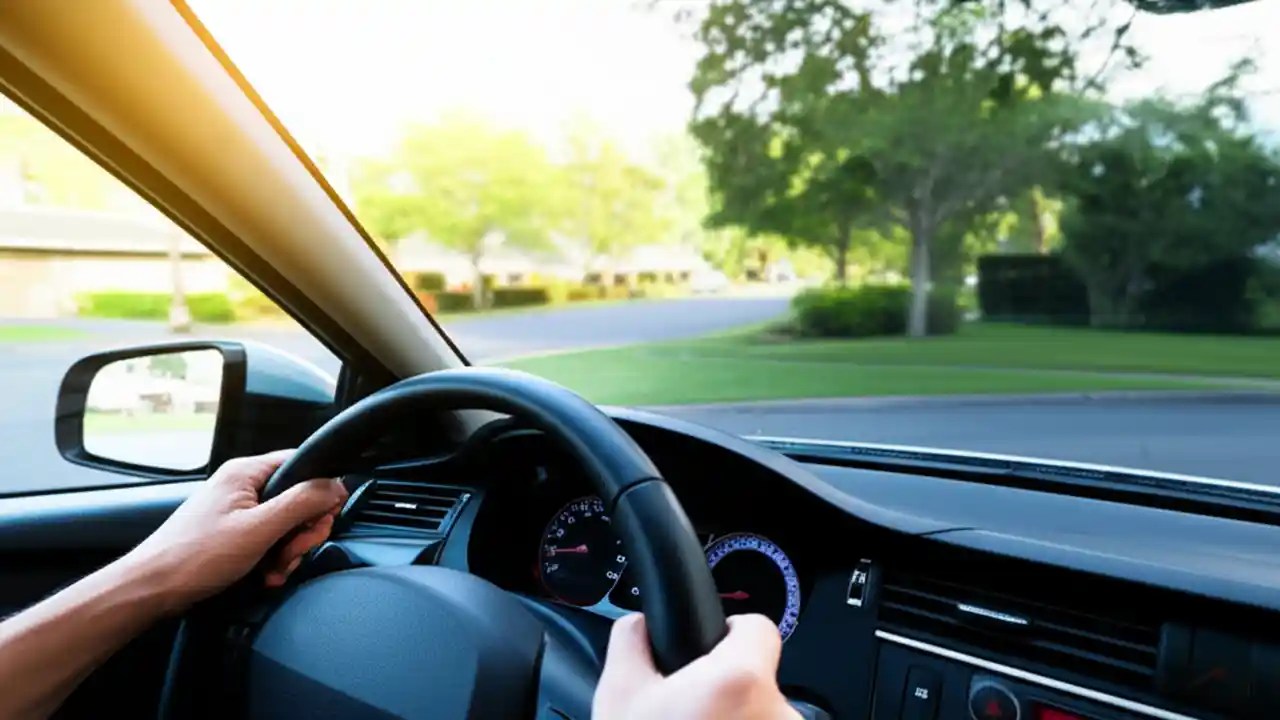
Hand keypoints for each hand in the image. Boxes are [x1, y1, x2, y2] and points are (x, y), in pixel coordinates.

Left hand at [124, 449, 347, 611]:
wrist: (152, 589)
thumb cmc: (195, 557)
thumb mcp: (258, 529)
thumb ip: (302, 503)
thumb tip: (336, 486)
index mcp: (246, 472)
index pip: (302, 465)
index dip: (320, 492)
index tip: (321, 520)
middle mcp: (243, 486)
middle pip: (298, 498)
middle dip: (302, 531)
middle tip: (291, 552)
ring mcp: (238, 510)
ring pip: (287, 524)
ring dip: (289, 550)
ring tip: (274, 569)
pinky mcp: (235, 533)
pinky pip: (270, 539)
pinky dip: (275, 559)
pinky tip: (266, 575)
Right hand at [593, 613, 800, 719]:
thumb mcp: (618, 695)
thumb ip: (632, 640)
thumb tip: (639, 624)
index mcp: (741, 681)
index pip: (758, 627)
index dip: (729, 634)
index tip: (710, 653)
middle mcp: (781, 714)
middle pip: (758, 678)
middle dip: (727, 690)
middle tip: (689, 713)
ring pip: (762, 716)